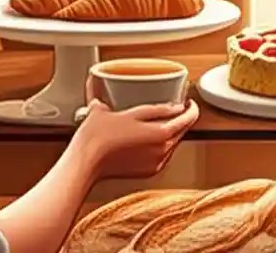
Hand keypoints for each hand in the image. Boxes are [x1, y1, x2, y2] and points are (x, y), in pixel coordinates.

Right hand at [71, 98, 199, 179]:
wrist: (84, 163)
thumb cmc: (100, 136)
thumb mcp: (126, 112)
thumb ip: (153, 108)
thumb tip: (171, 105)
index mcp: (162, 133)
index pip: (188, 118)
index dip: (191, 107)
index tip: (189, 102)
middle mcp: (163, 150)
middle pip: (183, 131)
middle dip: (182, 119)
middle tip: (177, 109)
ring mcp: (156, 162)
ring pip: (174, 143)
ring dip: (172, 132)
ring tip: (161, 122)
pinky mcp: (148, 172)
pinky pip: (163, 154)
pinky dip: (161, 144)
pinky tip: (149, 138)